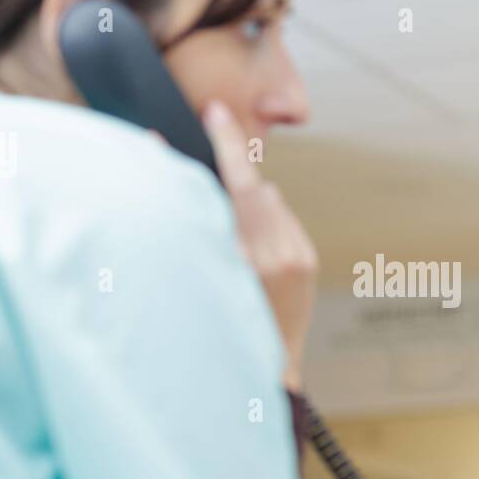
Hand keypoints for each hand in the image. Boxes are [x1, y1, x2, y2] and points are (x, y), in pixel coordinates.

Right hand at [201, 102, 317, 389]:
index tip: (216, 111)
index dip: (225, 143)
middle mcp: (276, 254)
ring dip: (251, 208)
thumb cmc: (216, 324)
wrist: (261, 367)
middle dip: (234, 183)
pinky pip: (284, 222)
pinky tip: (254, 255)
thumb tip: (170, 170)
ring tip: (235, 243)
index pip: (236, 184)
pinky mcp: (307, 262)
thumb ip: (191, 222)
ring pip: (271, 201)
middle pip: (255, 187)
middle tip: (216, 199)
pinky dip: (267, 226)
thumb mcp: (197, 274)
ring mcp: (296, 257)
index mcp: (244, 257)